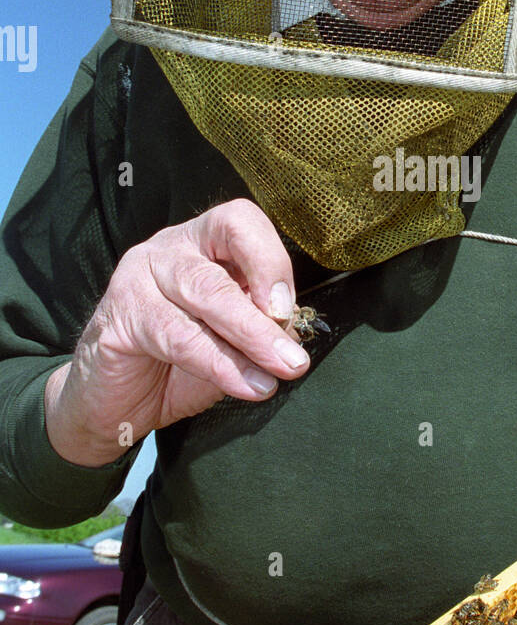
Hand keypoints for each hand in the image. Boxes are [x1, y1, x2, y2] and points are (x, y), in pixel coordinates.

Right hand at [45, 199, 309, 466]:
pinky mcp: (117, 318)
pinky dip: (217, 364)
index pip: (239, 222)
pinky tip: (246, 385)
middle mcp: (167, 249)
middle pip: (219, 271)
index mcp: (201, 241)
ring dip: (248, 340)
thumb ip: (259, 326)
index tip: (287, 309)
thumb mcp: (231, 340)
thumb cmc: (179, 362)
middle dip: (263, 319)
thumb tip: (291, 332)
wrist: (115, 402)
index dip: (269, 260)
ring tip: (278, 372)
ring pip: (201, 299)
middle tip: (293, 357)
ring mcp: (136, 279)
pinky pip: (175, 337)